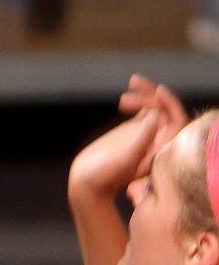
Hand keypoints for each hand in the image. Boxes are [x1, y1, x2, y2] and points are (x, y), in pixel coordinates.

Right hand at [69, 74, 188, 205]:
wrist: (88, 181)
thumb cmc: (106, 173)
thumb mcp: (126, 157)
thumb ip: (144, 137)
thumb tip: (156, 113)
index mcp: (163, 150)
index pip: (176, 122)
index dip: (170, 104)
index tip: (157, 92)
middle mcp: (159, 142)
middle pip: (165, 110)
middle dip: (152, 95)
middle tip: (134, 83)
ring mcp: (147, 134)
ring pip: (155, 107)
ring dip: (145, 93)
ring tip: (130, 84)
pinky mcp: (134, 130)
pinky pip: (144, 110)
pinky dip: (138, 99)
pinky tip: (124, 99)